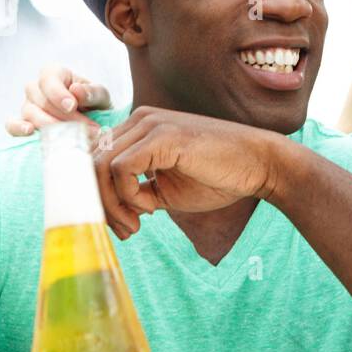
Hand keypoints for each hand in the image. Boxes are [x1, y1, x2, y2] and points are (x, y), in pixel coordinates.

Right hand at [7, 65, 112, 135]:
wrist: (93, 123)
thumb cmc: (94, 105)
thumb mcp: (100, 96)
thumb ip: (92, 92)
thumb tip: (77, 91)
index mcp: (55, 74)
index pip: (48, 78)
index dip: (58, 93)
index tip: (72, 106)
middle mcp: (37, 88)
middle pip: (42, 100)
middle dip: (66, 117)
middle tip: (89, 130)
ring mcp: (28, 106)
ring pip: (30, 113)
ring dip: (53, 128)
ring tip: (77, 138)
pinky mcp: (22, 123)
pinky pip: (12, 124)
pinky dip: (18, 128)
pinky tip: (30, 132)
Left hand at [94, 106, 288, 238]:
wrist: (259, 165)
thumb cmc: (219, 176)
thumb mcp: (167, 190)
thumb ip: (136, 193)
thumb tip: (108, 210)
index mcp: (139, 129)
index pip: (96, 158)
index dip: (98, 195)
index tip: (120, 223)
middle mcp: (140, 120)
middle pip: (91, 162)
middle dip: (100, 204)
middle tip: (125, 231)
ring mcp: (150, 125)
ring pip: (101, 166)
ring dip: (112, 204)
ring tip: (134, 226)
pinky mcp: (162, 136)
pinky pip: (121, 168)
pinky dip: (128, 195)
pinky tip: (150, 208)